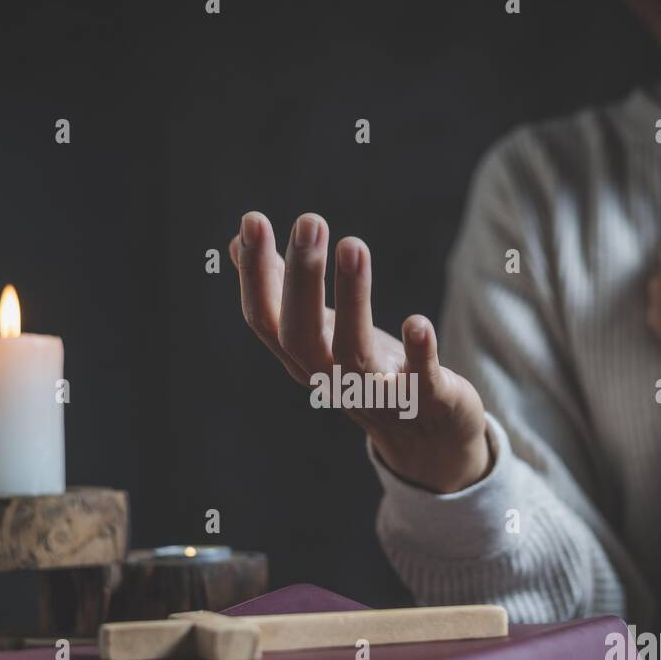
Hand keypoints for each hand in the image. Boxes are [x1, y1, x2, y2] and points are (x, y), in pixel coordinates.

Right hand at [230, 211, 490, 492]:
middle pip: (302, 335)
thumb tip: (235, 242)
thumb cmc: (365, 371)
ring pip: (354, 353)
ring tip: (353, 245)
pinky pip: (419, 379)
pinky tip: (417, 321)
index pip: (265, 318)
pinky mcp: (425, 400)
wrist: (425, 439)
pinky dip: (418, 353)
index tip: (253, 220)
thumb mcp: (320, 331)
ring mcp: (376, 394)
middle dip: (302, 279)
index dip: (255, 273)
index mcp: (302, 357)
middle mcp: (331, 378)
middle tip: (309, 221)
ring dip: (353, 300)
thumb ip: (280, 288)